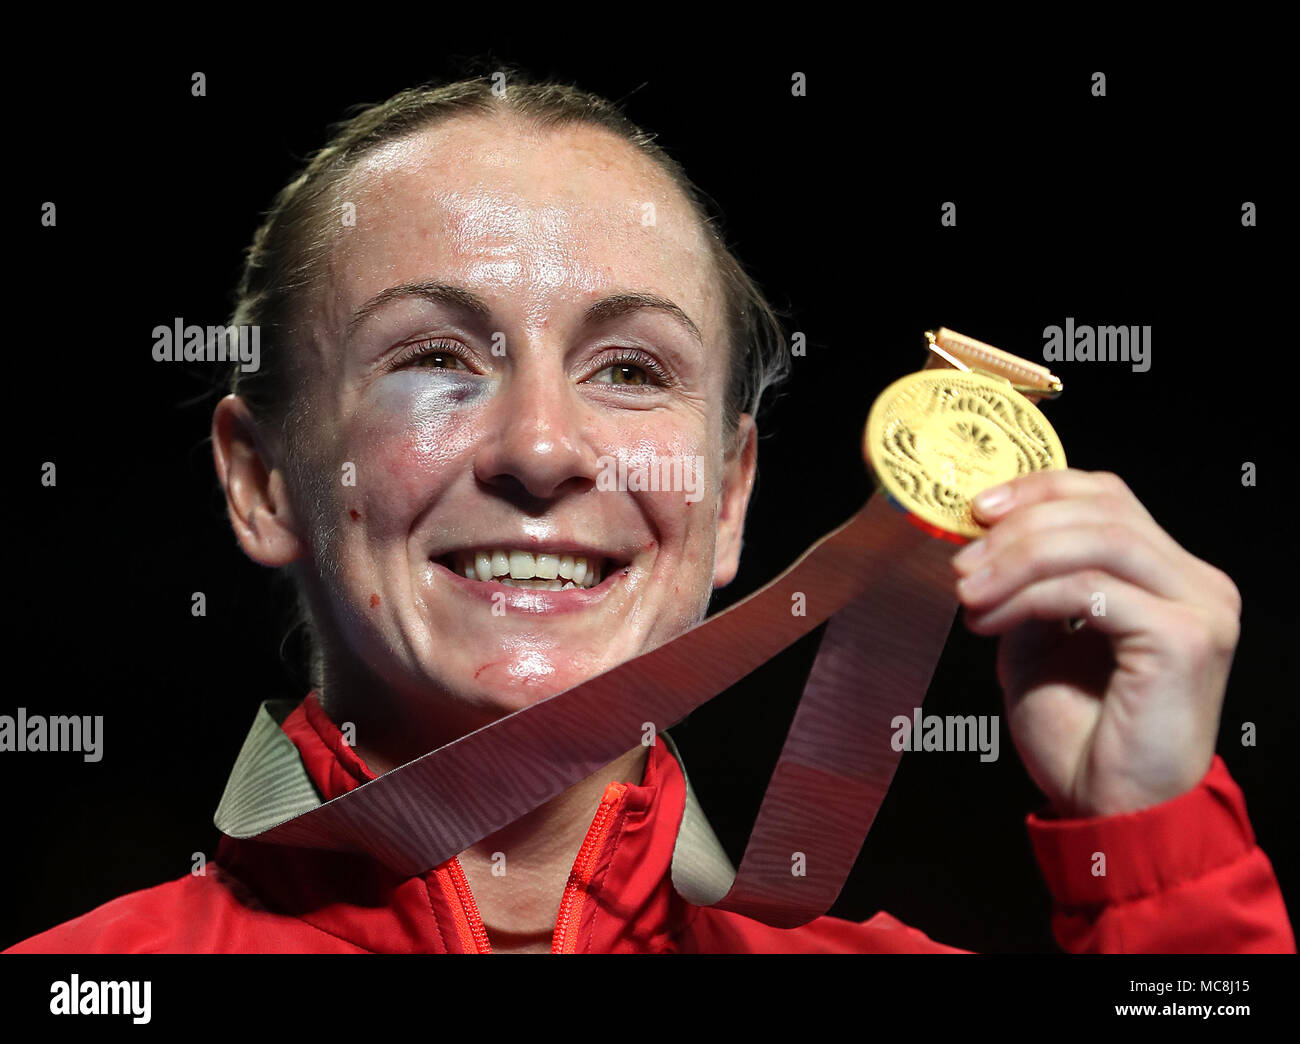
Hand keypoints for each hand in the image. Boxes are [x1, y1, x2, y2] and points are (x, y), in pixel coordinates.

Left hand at [950, 469, 1240, 817]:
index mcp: (1168, 574)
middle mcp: (1195, 582)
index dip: (1039, 489)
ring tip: (967, 593)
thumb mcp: (1039, 643)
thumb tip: (987, 541)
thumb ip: (1028, 586)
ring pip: (1098, 540)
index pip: (1107, 496)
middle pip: (1103, 508)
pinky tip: (991, 621)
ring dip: (1017, 560)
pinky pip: (1092, 590)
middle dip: (1018, 529)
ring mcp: (1199, 607)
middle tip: (961, 565)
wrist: (1112, 814)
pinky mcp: (1185, 638)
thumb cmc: (1082, 737)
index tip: (977, 509)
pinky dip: (1029, 597)